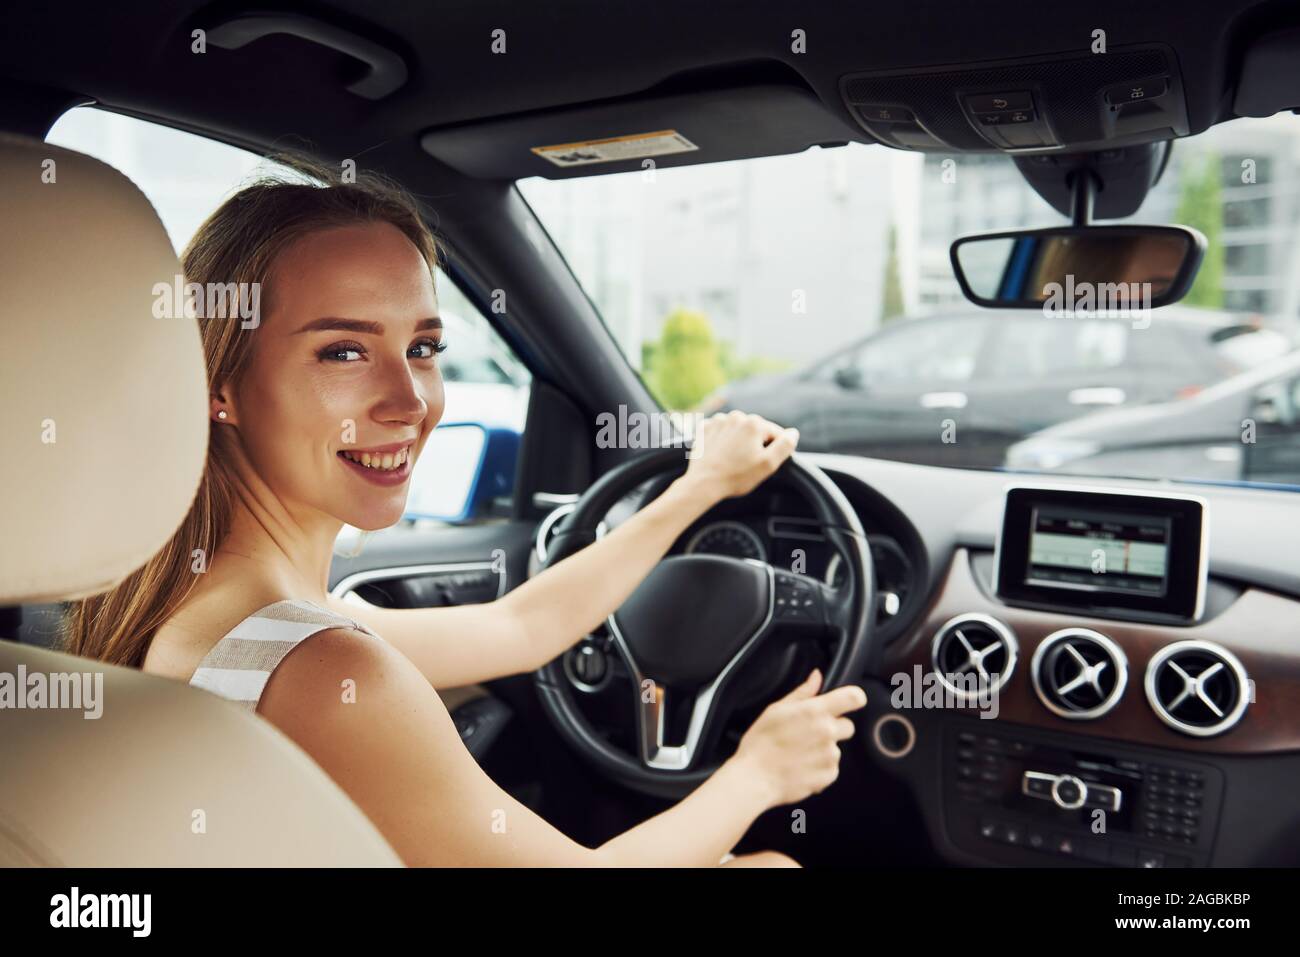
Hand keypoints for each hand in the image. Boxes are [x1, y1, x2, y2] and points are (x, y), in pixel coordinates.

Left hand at [683, 410, 798, 501]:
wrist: (703, 483)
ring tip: (734, 460)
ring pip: (738, 430)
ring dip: (739, 441)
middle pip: (756, 430)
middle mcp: (736, 417)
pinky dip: (723, 439)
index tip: (765, 462)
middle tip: (748, 464)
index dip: (775, 449)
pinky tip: (721, 453)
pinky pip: (720, 431)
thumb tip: (793, 433)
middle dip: (756, 444)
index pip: (776, 433)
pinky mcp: (705, 429)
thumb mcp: (768, 464)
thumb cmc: (736, 476)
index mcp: (754, 423)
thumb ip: (785, 445)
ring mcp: (719, 421)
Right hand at [730, 669, 867, 807]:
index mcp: (815, 711)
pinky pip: (832, 768)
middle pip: (847, 725)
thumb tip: (816, 677)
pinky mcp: (829, 775)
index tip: (848, 702)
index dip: (854, 698)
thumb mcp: (776, 710)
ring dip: (824, 749)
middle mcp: (827, 732)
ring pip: (837, 748)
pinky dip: (820, 768)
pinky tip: (801, 766)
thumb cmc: (760, 743)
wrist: (754, 778)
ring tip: (799, 753)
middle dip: (833, 727)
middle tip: (809, 733)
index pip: (853, 697)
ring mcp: (830, 755)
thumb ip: (802, 692)